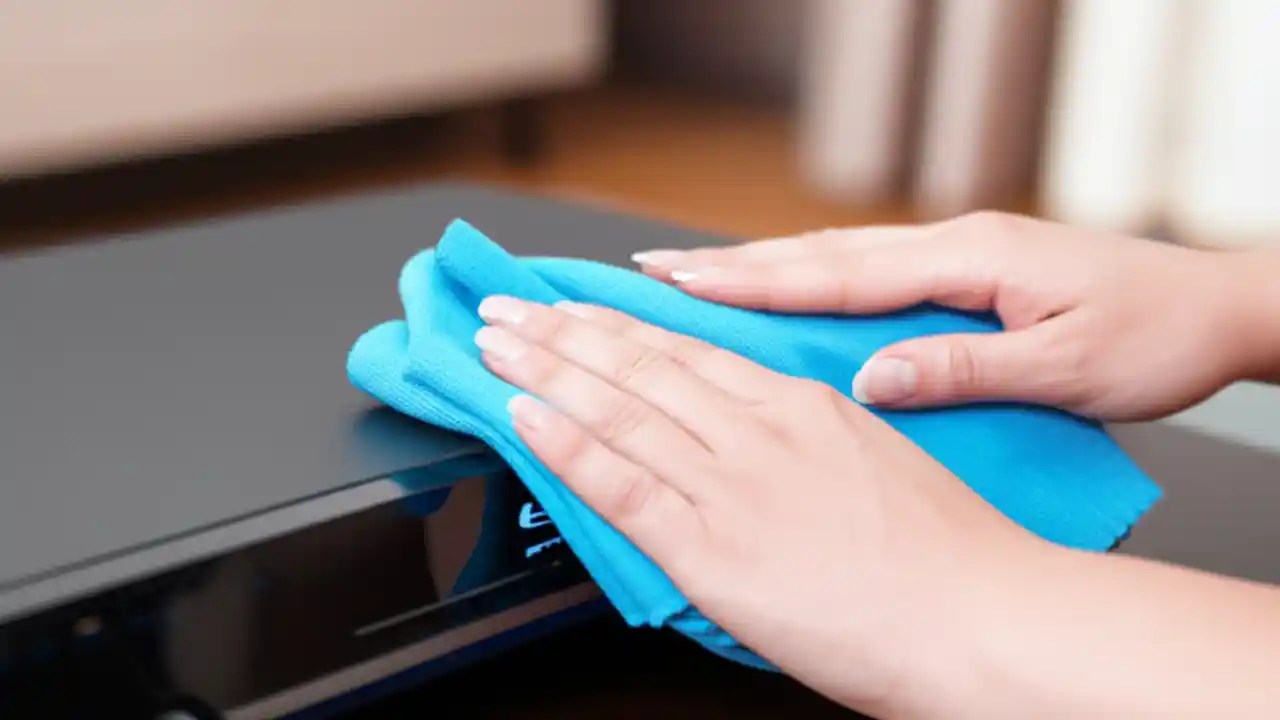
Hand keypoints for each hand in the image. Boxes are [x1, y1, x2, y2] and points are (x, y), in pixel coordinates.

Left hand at [472, 296, 1044, 717]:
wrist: (979, 617)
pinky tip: (524, 414)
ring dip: (546, 371)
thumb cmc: (947, 555)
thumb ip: (805, 445)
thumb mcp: (872, 466)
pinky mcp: (712, 548)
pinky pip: (620, 483)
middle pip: (640, 366)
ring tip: (495, 343)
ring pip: (619, 410)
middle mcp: (758, 430)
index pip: (687, 352)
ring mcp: (732, 484)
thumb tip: (753, 444)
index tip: (573, 307)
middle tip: (508, 306)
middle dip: (562, 332)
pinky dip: (564, 445)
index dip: (618, 328)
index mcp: (801, 405)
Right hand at [632, 212, 1279, 420]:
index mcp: (970, 260)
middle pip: (820, 254)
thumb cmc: (1151, 336)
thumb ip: (961, 369)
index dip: (753, 281)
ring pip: (839, 258)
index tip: (680, 282)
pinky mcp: (967, 271)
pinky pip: (869, 273)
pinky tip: (783, 293)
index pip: (837, 274)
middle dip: (733, 264)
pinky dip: (811, 279)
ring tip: (693, 278)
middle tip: (653, 271)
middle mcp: (954, 245)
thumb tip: (868, 378)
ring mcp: (959, 253)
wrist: (1213, 309)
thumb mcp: (1064, 365)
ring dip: (763, 266)